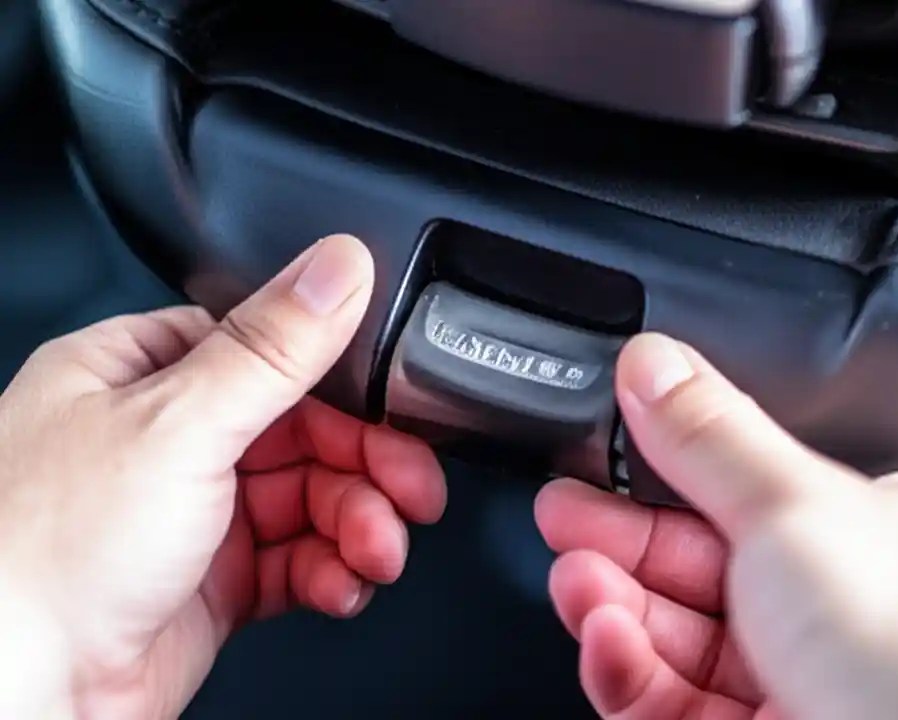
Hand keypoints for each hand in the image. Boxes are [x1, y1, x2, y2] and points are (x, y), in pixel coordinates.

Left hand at [0, 235, 445, 718]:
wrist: (17, 698)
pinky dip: (333, 572)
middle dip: (367, 466)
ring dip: (359, 525)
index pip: (266, 353)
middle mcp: (161, 440)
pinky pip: (297, 563)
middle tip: (412, 491)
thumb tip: (341, 264)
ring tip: (376, 551)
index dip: (340, 383)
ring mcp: (187, 517)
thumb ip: (274, 347)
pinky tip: (343, 583)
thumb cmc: (42, 556)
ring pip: (309, 501)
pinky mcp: (210, 585)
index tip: (393, 407)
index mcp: (135, 375)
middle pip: (303, 432)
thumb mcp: (179, 424)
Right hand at [536, 334, 897, 719]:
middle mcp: (845, 613)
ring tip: (580, 586)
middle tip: (564, 520)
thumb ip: (713, 438)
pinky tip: (610, 646)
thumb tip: (655, 363)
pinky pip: (674, 705)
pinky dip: (631, 674)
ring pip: (681, 643)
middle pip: (705, 569)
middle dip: (624, 542)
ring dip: (618, 608)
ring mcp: (807, 688)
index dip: (665, 475)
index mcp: (873, 534)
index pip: (745, 492)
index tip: (599, 460)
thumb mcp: (799, 510)